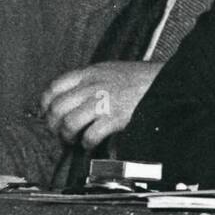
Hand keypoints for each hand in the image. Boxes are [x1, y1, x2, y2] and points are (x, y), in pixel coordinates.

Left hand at [39, 61, 161, 148]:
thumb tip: (75, 95)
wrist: (168, 81)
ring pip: (69, 122)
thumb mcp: (111, 69)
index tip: (46, 113)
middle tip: (58, 132)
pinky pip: (90, 135)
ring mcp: (103, 102)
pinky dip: (86, 144)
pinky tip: (89, 145)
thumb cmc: (141, 78)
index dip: (46, 103)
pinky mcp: (115, 118)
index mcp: (90, 72)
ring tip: (72, 140)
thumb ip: (92, 79)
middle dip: (53, 124)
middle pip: (58, 107)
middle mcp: (92, 86)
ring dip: (67, 136)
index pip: (55, 86)